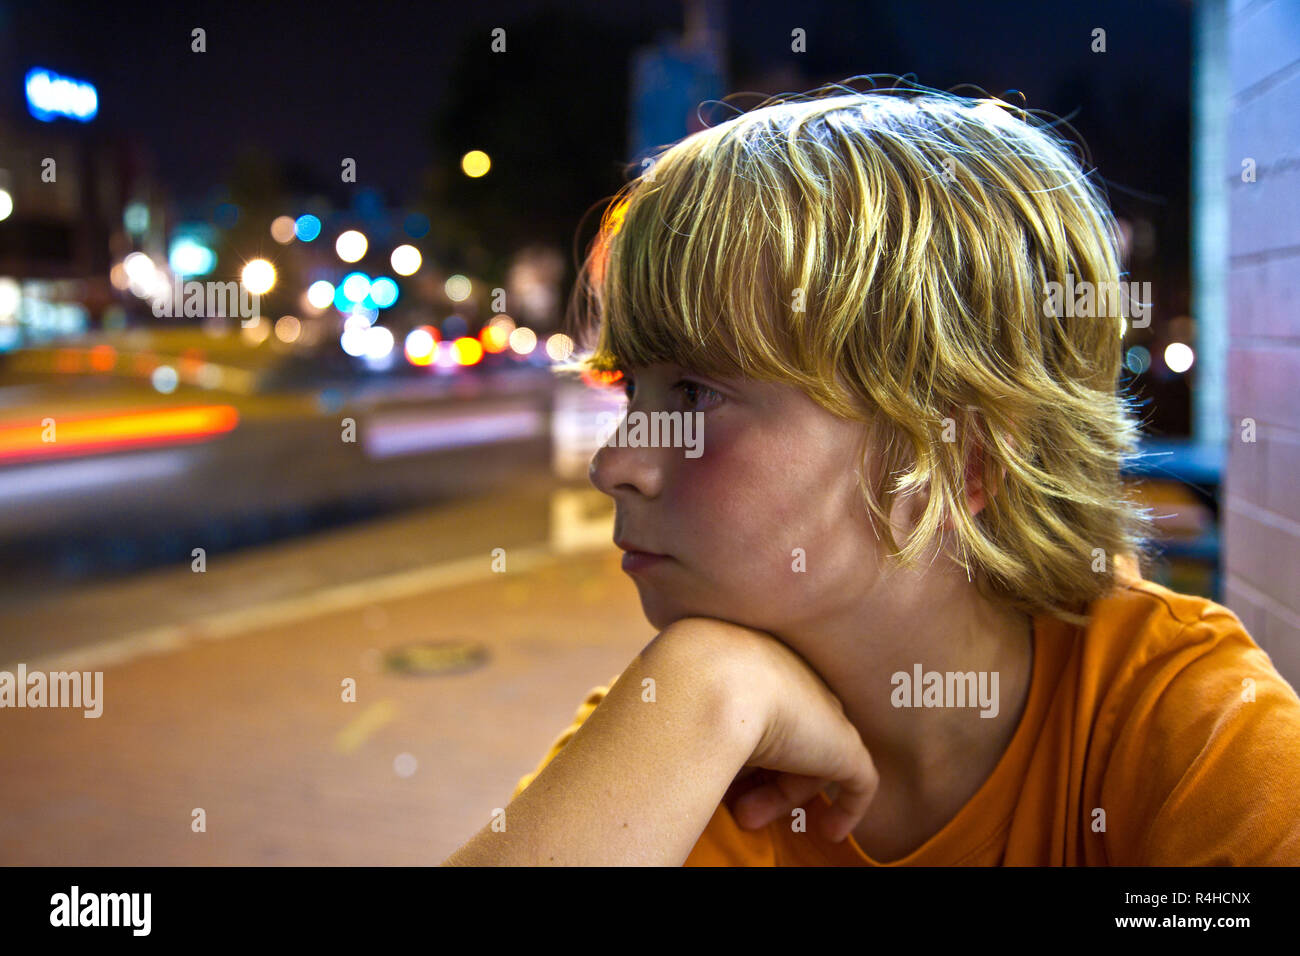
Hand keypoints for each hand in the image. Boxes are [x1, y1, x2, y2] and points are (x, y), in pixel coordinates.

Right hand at [659, 617, 879, 843]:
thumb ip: (696, 718)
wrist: (705, 684)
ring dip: (781, 798)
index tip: (721, 775)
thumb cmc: (681, 689)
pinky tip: (829, 832)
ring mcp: (822, 711)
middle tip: (733, 807)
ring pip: (810, 761)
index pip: (762, 708)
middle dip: (760, 778)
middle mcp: (794, 679)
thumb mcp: (684, 699)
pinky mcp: (844, 746)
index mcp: (757, 660)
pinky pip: (857, 782)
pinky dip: (847, 809)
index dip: (744, 749)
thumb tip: (680, 748)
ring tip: (745, 819)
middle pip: (787, 736)